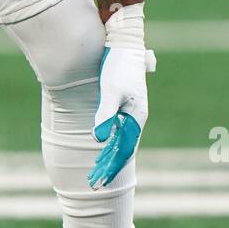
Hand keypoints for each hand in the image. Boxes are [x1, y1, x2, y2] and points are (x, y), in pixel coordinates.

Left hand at [89, 3, 155, 188]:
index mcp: (135, 117)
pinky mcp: (123, 104)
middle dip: (107, 167)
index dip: (109, 167)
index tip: (98, 182)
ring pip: (119, 141)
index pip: (121, 149)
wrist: (124, 43)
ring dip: (107, 157)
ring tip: (96, 172)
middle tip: (93, 184)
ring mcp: (130, 112)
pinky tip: (101, 148)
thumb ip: (105, 115)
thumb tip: (98, 139)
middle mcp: (135, 117)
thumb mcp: (110, 90)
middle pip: (120, 149)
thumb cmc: (118, 65)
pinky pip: (117, 130)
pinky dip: (109, 143)